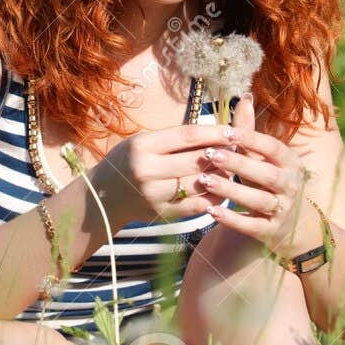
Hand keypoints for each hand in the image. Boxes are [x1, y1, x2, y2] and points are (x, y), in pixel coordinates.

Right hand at [92, 120, 242, 227]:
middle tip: (239, 149)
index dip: (214, 132)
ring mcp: (154, 195)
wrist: (104, 195)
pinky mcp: (162, 214)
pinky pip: (197, 205)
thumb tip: (217, 131)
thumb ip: (176, 137)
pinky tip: (223, 188)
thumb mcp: (144, 140)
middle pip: (196, 160)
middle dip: (221, 154)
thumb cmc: (129, 160)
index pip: (187, 136)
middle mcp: (146, 171)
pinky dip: (213, 196)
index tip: (234, 130)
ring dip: (221, 176)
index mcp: (142, 146)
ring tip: (233, 168)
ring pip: (200, 184)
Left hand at [191, 96, 314, 257]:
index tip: (225, 131)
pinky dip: (232, 219)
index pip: (271, 147)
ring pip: (257, 199)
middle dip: (237, 163)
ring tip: (205, 181)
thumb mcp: (263, 157)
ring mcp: (284, 210)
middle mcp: (291, 185)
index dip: (250, 138)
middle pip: (265, 173)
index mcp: (289, 161)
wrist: (294, 225)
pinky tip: (211, 210)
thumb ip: (250, 130)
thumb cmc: (269, 180)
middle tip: (210, 154)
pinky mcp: (272, 232)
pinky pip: (252, 225)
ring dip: (231, 190)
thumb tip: (244, 96)